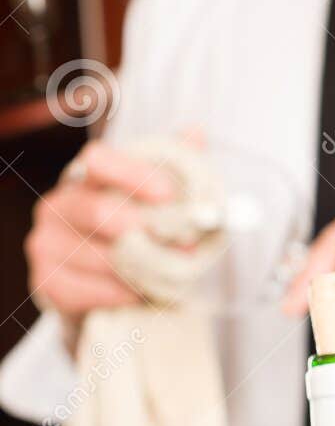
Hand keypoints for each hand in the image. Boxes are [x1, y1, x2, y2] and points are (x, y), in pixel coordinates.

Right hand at [25, 142, 175, 319]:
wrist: (97, 284)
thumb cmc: (128, 231)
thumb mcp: (149, 197)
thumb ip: (171, 166)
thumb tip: (196, 133)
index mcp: (81, 177)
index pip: (97, 160)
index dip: (134, 173)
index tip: (171, 194)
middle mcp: (56, 206)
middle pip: (100, 211)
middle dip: (150, 228)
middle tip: (188, 241)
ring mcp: (46, 245)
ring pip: (102, 256)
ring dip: (145, 265)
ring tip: (176, 270)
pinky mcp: (47, 283)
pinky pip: (92, 290)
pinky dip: (124, 292)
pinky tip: (141, 291)